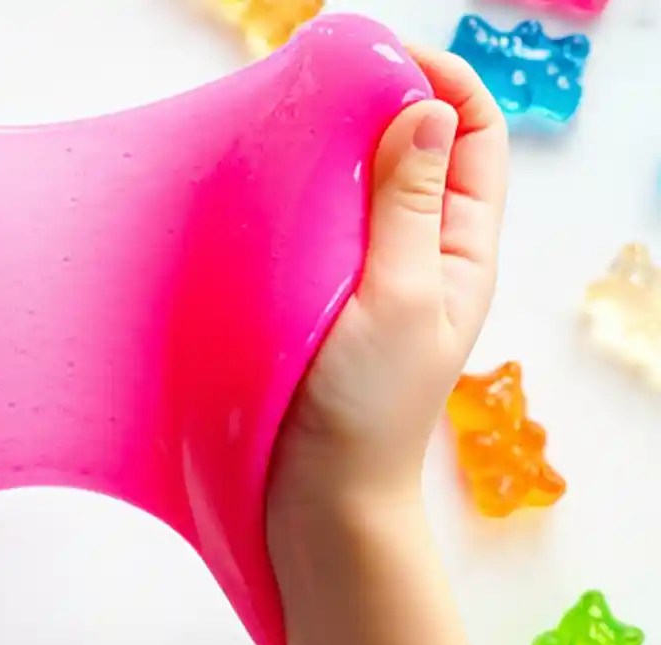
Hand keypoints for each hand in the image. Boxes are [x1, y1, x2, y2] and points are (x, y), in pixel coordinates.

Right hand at [269, 47, 508, 510]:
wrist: (319, 497)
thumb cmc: (369, 411)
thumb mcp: (401, 298)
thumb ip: (409, 206)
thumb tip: (427, 109)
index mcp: (460, 247)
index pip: (471, 134)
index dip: (440, 80)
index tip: (378, 56)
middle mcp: (417, 249)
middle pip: (415, 144)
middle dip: (378, 98)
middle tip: (320, 77)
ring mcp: (364, 270)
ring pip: (359, 179)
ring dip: (333, 141)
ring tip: (289, 119)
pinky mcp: (313, 291)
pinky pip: (315, 220)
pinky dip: (299, 188)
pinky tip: (266, 181)